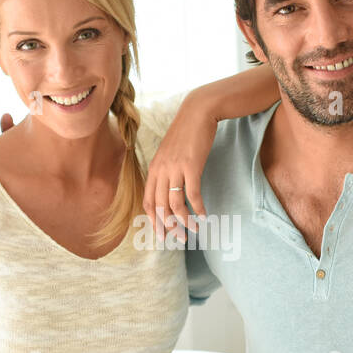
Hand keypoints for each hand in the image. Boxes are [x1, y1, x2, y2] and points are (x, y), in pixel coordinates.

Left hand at [143, 100, 215, 242]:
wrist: (198, 113)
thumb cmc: (186, 134)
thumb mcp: (170, 154)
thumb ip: (167, 171)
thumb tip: (171, 191)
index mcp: (154, 169)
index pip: (148, 201)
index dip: (153, 221)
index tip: (161, 234)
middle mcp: (161, 170)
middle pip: (160, 207)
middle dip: (168, 227)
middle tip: (178, 239)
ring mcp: (175, 169)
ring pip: (175, 204)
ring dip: (184, 221)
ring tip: (193, 230)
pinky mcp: (191, 166)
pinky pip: (192, 194)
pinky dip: (198, 208)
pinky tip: (204, 216)